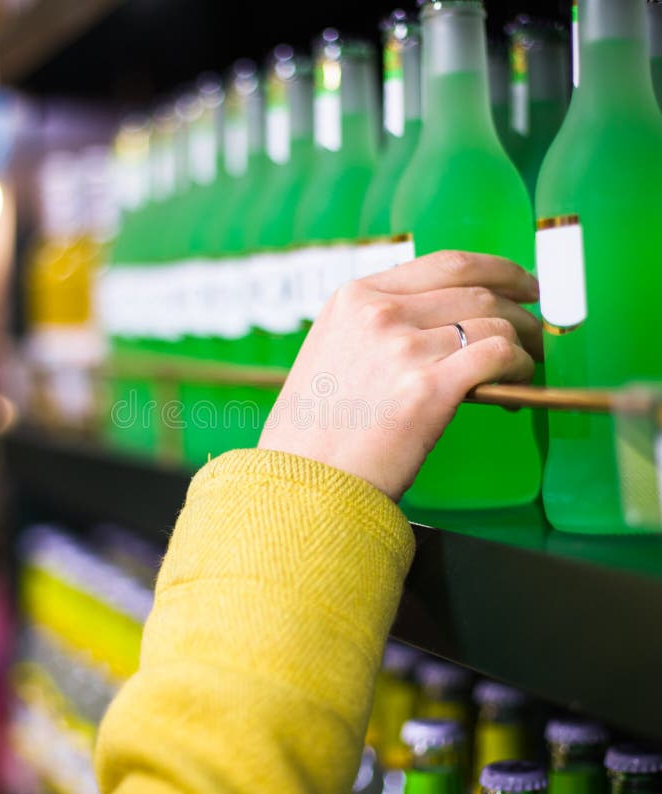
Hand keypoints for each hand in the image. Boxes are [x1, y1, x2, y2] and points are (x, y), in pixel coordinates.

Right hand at [258, 250, 540, 500]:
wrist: (303, 482)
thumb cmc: (314, 432)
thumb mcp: (330, 354)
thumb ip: (375, 328)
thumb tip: (439, 324)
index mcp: (353, 299)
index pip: (443, 264)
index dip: (495, 268)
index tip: (519, 281)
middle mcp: (378, 313)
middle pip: (477, 291)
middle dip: (520, 307)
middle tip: (537, 326)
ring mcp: (403, 347)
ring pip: (494, 322)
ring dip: (525, 341)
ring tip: (529, 362)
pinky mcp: (428, 388)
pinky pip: (498, 356)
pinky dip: (520, 366)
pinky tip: (517, 383)